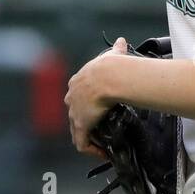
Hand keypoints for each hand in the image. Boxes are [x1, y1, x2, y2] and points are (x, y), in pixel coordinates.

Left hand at [65, 37, 127, 157]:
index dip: (87, 104)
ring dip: (88, 137)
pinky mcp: (81, 126)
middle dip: (86, 121)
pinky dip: (91, 149)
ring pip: (77, 130)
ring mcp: (75, 113)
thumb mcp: (112, 56)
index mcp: (78, 82)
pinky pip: (82, 143)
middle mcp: (72, 98)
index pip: (78, 95)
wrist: (108, 77)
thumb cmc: (110, 67)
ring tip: (100, 143)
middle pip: (75, 113)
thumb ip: (116, 49)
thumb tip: (121, 41)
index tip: (99, 109)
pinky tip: (101, 152)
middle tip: (99, 127)